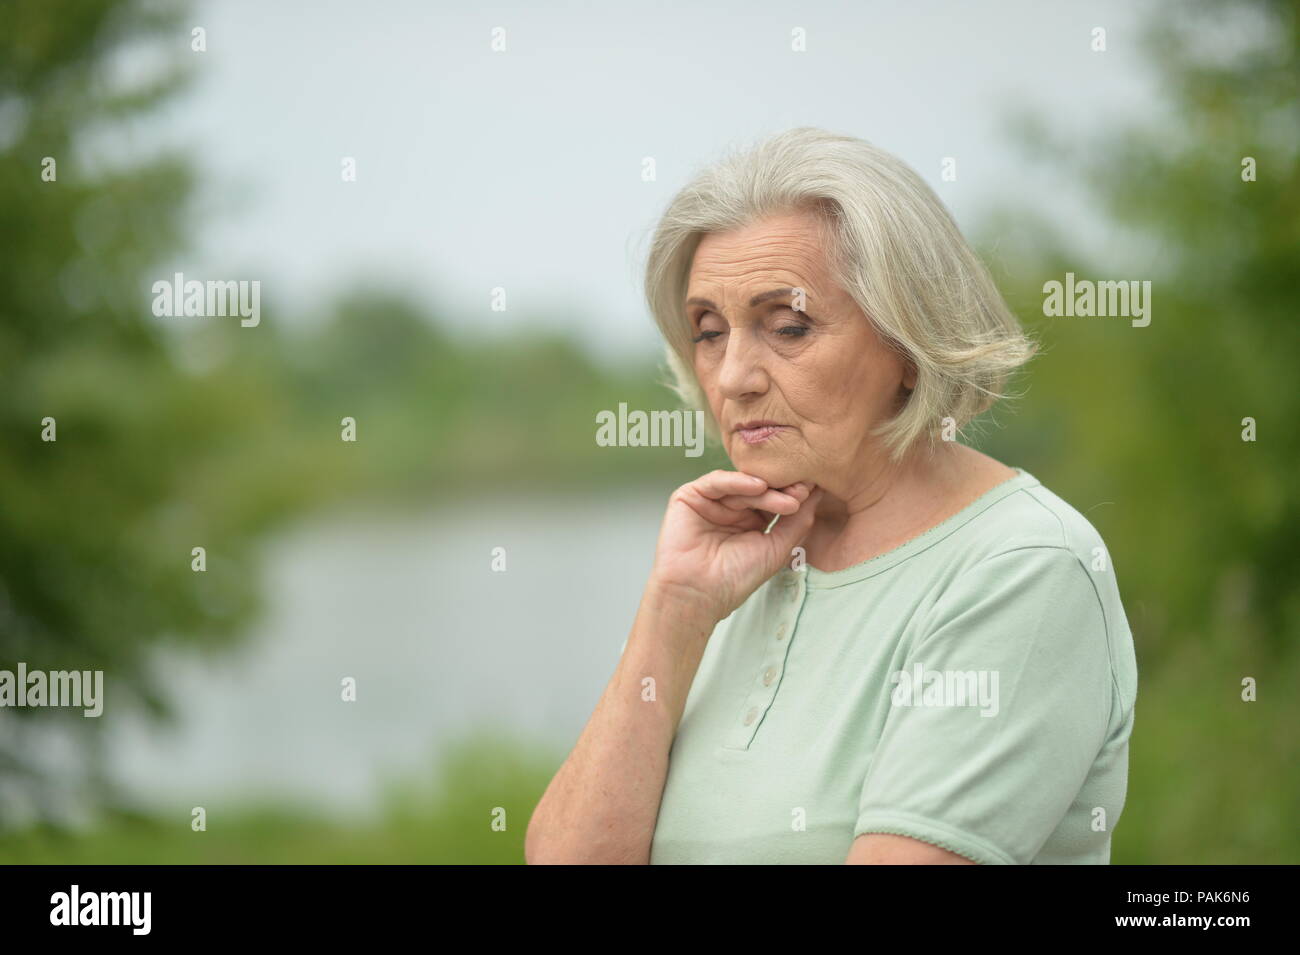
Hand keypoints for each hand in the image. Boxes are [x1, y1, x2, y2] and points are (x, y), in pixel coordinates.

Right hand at [648, 469, 822, 624]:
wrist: (697, 594)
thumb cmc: (733, 579)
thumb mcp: (776, 548)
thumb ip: (797, 522)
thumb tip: (816, 494)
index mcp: (750, 522)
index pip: (774, 500)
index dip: (793, 496)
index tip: (816, 492)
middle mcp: (731, 510)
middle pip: (760, 490)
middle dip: (784, 490)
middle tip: (805, 491)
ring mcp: (710, 502)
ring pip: (741, 485)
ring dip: (767, 490)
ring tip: (789, 499)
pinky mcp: (689, 497)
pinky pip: (716, 482)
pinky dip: (737, 481)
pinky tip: (759, 487)